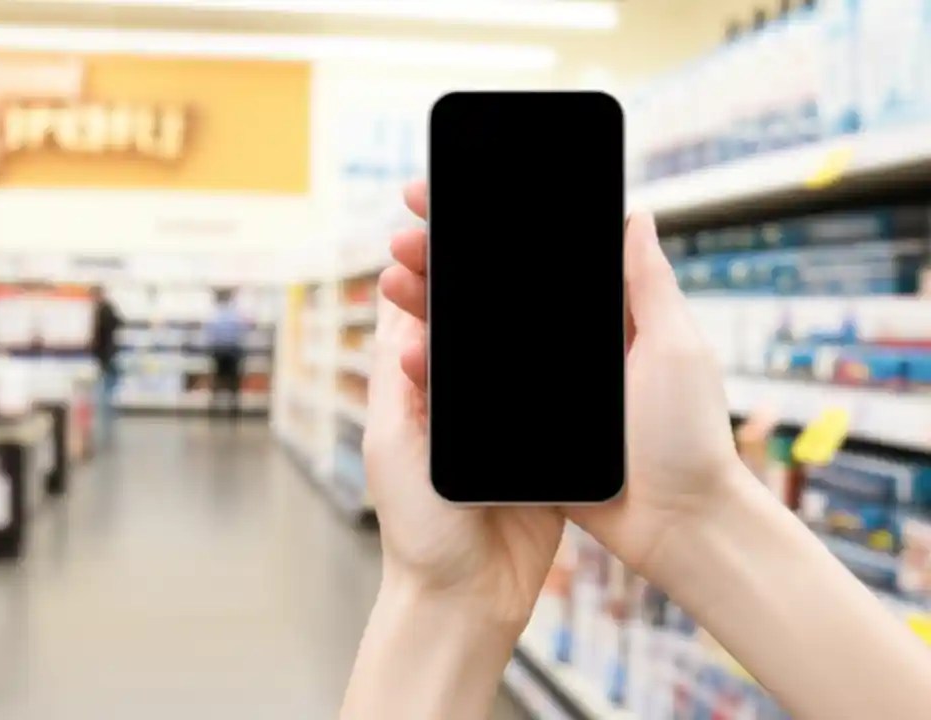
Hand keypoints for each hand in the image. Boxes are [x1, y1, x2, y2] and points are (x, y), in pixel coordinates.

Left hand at [366, 180, 562, 628]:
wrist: (468, 595)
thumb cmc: (418, 526)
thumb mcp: (394, 443)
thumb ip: (400, 381)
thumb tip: (399, 310)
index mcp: (419, 387)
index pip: (421, 312)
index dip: (422, 265)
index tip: (424, 215)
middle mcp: (461, 393)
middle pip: (473, 317)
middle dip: (477, 267)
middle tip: (486, 211)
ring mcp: (505, 414)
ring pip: (518, 344)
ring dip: (524, 301)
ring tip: (541, 247)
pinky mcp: (545, 438)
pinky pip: (554, 386)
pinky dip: (562, 352)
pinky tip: (580, 312)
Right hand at [381, 180, 745, 582]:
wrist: (676, 524)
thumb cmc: (687, 436)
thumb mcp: (674, 347)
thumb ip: (649, 285)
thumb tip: (636, 214)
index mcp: (599, 322)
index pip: (536, 263)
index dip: (493, 230)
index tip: (450, 201)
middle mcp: (561, 352)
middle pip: (492, 298)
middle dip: (442, 265)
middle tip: (403, 239)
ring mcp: (537, 392)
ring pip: (472, 344)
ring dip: (429, 310)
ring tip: (393, 283)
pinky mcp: (520, 433)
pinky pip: (471, 399)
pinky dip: (436, 375)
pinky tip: (408, 351)